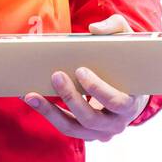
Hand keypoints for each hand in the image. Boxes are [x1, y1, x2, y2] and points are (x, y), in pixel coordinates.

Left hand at [21, 13, 149, 141]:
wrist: (130, 92)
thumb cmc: (127, 64)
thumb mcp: (128, 42)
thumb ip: (115, 28)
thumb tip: (94, 29)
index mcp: (130, 104)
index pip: (116, 102)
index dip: (97, 89)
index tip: (80, 71)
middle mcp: (116, 124)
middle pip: (91, 118)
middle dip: (70, 97)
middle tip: (56, 75)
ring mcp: (98, 132)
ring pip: (72, 128)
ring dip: (49, 112)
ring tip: (31, 95)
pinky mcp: (83, 132)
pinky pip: (63, 126)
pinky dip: (46, 113)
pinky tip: (31, 98)